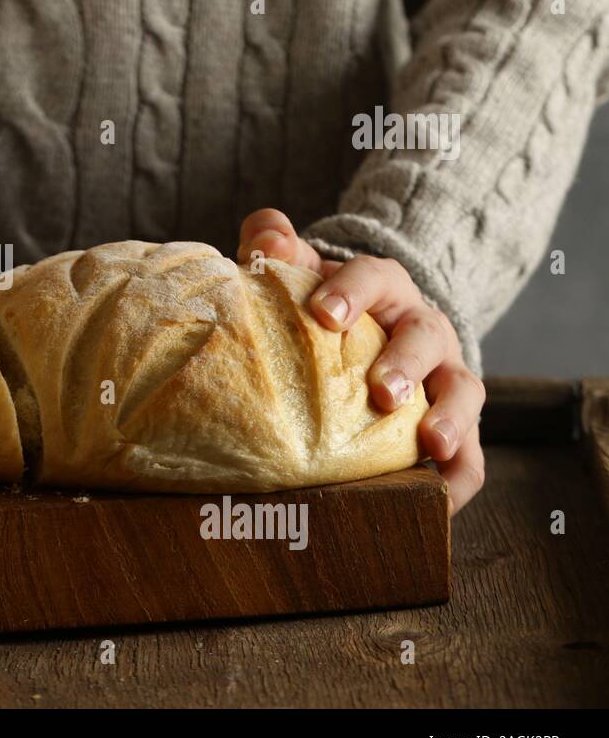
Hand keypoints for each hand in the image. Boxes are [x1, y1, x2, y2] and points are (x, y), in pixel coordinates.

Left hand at [237, 208, 485, 513]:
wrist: (364, 329)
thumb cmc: (323, 305)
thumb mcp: (301, 271)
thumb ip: (276, 248)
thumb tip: (266, 233)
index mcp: (383, 287)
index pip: (375, 276)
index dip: (352, 291)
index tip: (323, 313)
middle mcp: (422, 327)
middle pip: (426, 336)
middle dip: (406, 362)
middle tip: (382, 390)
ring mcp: (445, 375)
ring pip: (463, 390)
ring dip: (452, 418)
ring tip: (432, 443)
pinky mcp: (455, 422)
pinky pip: (471, 456)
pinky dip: (459, 478)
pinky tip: (440, 504)